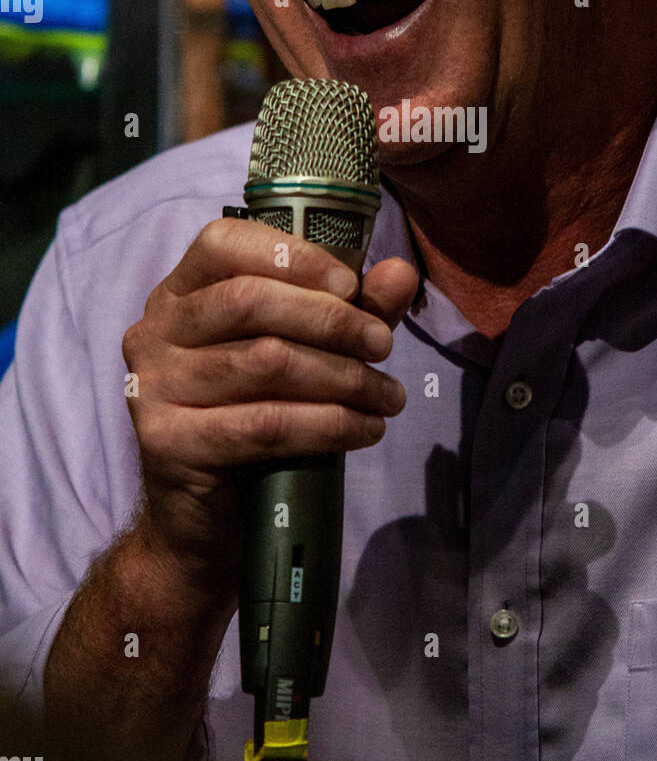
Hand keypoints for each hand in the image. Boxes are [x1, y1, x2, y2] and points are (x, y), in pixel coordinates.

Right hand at [122, 217, 417, 598]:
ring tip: (387, 396)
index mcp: (179, 292)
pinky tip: (365, 429)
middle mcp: (154, 331)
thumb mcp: (306, 350)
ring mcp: (153, 387)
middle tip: (383, 346)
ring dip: (343, 378)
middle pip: (250, 301)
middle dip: (332, 321)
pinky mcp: (167, 442)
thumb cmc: (255, 415)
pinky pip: (264, 424)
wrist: (204, 518)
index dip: (292, 255)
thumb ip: (348, 308)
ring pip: (266, 363)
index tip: (350, 284)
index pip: (223, 242)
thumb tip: (400, 273)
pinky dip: (328, 425)